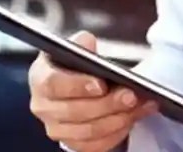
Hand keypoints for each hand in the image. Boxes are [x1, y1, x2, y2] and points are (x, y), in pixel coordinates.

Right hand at [28, 31, 158, 150]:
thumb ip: (81, 44)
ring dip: (119, 118)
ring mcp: (57, 129)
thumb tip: (87, 41)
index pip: (53, 84)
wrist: (75, 88)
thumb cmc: (76, 67)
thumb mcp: (76, 49)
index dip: (78, 85)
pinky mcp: (73, 144)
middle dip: (108, 103)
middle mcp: (43, 107)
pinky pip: (98, 144)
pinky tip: (136, 116)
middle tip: (132, 95)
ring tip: (142, 104)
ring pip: (90, 131)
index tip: (101, 84)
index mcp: (40, 78)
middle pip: (75, 111)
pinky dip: (119, 131)